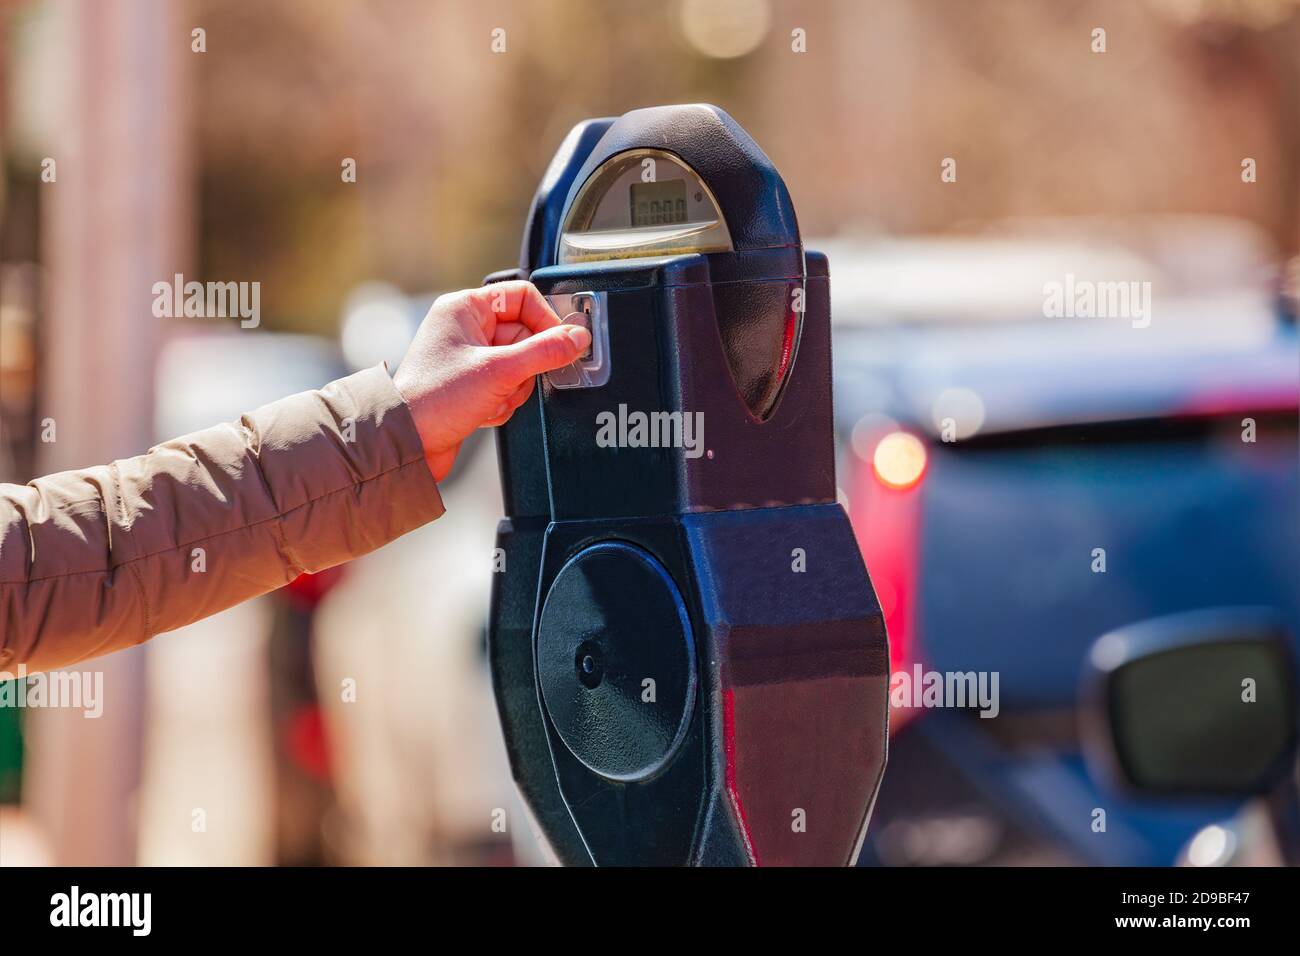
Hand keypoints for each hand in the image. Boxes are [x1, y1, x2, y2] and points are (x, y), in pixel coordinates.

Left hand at [393, 282, 590, 480]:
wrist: (408, 444)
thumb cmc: (435, 398)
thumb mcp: (501, 370)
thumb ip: (546, 351)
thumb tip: (578, 338)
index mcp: (466, 308)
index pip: (523, 297)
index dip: (546, 320)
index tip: (562, 344)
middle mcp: (466, 328)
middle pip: (525, 335)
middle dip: (526, 366)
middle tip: (515, 380)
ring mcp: (470, 358)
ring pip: (520, 365)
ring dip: (515, 388)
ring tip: (493, 399)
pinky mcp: (472, 385)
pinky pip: (508, 386)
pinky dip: (504, 401)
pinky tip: (485, 411)